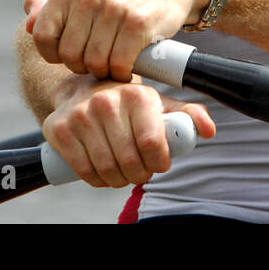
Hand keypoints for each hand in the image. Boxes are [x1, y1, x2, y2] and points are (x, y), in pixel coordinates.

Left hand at [25, 0, 209, 80]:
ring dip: (106, 71)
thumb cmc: (122, 0)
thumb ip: (51, 8)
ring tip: (115, 61)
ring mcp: (114, 7)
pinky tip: (129, 65)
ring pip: (94, 62)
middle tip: (100, 59)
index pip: (41, 36)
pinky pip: (119, 63)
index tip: (74, 55)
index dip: (54, 55)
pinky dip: (124, 72)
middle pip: (69, 54)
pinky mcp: (138, 22)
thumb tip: (27, 21)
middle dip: (83, 65)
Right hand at [43, 75, 215, 187]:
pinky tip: (104, 176)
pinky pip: (83, 169)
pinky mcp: (58, 130)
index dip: (159, 162)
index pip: (152, 142)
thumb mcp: (160, 103)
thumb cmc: (129, 102)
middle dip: (140, 174)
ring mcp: (80, 116)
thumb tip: (209, 131)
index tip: (160, 164)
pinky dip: (97, 181)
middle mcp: (107, 102)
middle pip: (129, 160)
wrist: (82, 89)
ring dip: (119, 181)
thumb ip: (189, 115)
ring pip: (106, 168)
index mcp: (137, 95)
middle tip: (142, 173)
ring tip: (125, 175)